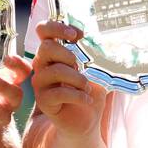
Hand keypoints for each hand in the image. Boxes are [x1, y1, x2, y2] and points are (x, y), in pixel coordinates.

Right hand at [29, 20, 107, 137]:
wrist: (87, 119)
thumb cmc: (89, 90)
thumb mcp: (95, 68)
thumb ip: (95, 53)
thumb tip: (107, 40)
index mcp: (53, 52)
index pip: (44, 30)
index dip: (58, 28)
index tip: (78, 36)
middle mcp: (42, 65)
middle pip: (47, 47)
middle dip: (68, 54)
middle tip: (80, 66)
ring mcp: (41, 83)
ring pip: (55, 70)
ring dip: (78, 78)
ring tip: (87, 87)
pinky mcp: (44, 101)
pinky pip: (59, 93)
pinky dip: (78, 96)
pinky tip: (87, 100)